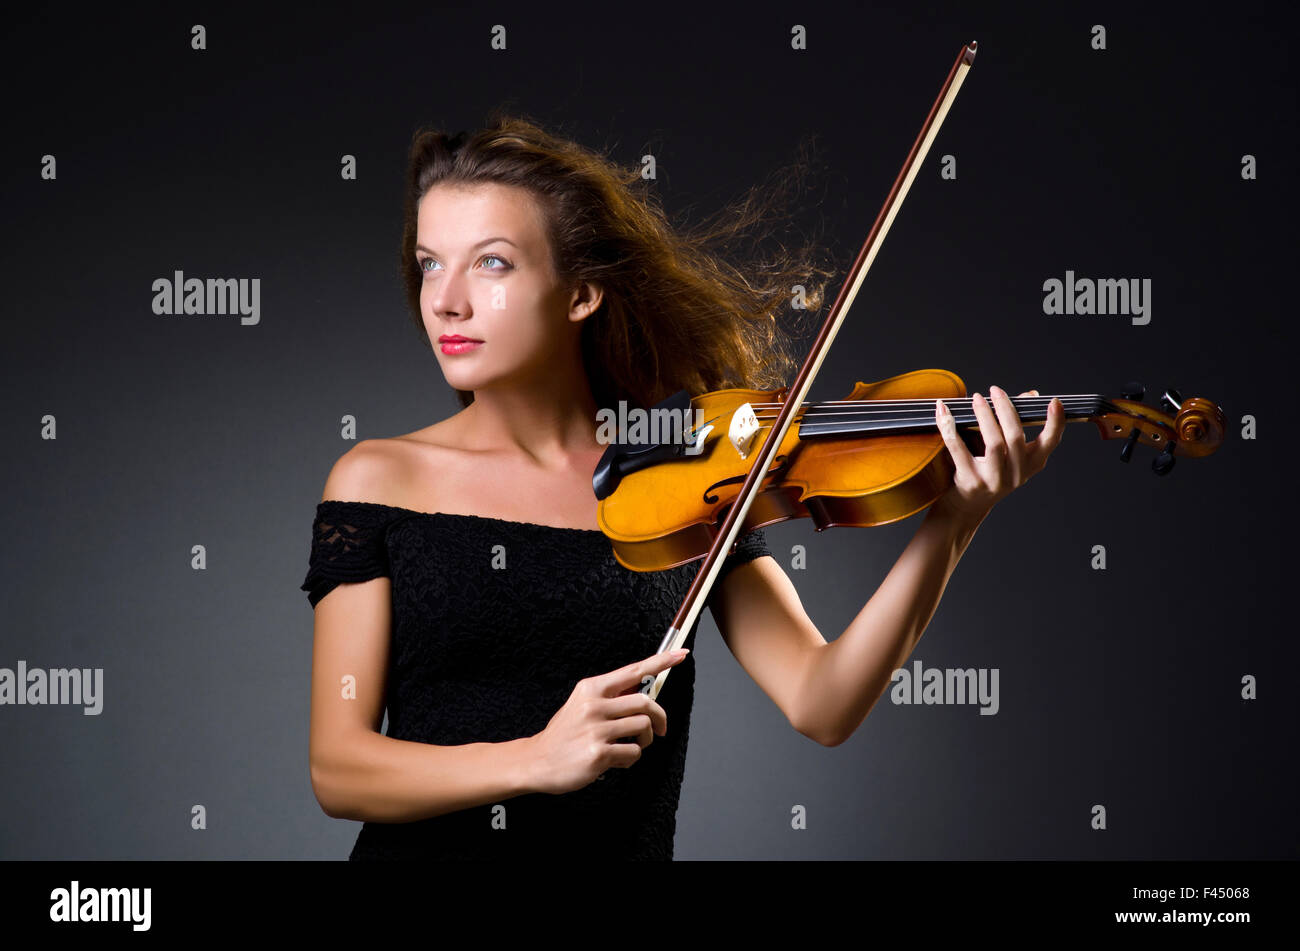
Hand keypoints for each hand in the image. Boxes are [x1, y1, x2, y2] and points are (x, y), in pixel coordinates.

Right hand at [526, 648, 688, 794]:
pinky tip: (615, 761)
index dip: (661, 662)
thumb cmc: (564, 734)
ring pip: (643, 728)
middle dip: (660, 718)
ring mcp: (596, 729)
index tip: (681, 653)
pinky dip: (631, 759)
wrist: (536, 761)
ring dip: (645, 741)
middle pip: (646, 703)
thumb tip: (643, 687)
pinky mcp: (598, 753)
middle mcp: (594, 705)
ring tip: (630, 747)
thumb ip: (610, 696)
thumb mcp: (581, 704)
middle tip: (661, 730)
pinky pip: (633, 753)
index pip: (633, 670)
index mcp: (591, 688)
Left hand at [932, 385, 1064, 523]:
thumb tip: (1030, 394)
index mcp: (1031, 464)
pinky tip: (944, 411)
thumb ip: (1017, 423)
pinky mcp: (970, 481)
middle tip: (995, 390)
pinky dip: (949, 427)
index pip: (1049, 442)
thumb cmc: (989, 471)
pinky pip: (958, 449)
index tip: (1054, 402)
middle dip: (1006, 409)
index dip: (1055, 422)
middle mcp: (1017, 475)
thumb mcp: (1009, 453)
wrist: (966, 507)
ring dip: (984, 415)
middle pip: (1016, 437)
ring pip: (993, 443)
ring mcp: (994, 480)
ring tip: (976, 398)